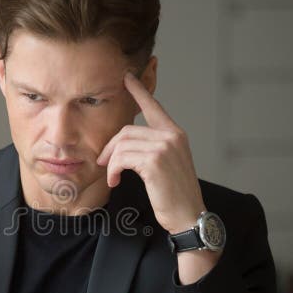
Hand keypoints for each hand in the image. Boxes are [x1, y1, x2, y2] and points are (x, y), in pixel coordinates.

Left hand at [96, 71, 205, 234]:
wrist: (188, 215)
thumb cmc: (175, 195)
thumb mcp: (166, 165)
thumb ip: (152, 149)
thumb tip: (125, 145)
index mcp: (176, 134)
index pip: (154, 107)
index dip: (139, 91)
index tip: (128, 77)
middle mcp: (172, 136)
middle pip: (127, 130)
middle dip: (110, 147)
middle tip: (104, 163)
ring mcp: (164, 147)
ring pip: (122, 144)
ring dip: (111, 162)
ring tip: (111, 175)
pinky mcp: (154, 161)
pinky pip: (121, 158)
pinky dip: (113, 170)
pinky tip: (114, 181)